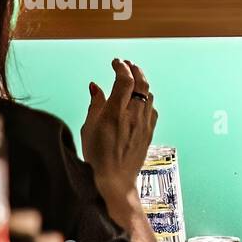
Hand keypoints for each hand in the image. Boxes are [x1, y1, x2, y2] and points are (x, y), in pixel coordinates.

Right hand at [80, 59, 157, 201]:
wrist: (115, 179)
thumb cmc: (97, 155)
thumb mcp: (88, 127)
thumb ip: (95, 103)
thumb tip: (95, 86)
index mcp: (116, 112)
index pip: (125, 80)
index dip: (121, 67)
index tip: (115, 62)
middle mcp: (133, 116)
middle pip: (141, 84)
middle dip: (135, 69)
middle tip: (127, 64)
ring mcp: (144, 124)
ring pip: (149, 95)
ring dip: (142, 83)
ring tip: (134, 78)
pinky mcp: (150, 132)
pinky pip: (152, 109)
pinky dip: (147, 99)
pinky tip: (141, 100)